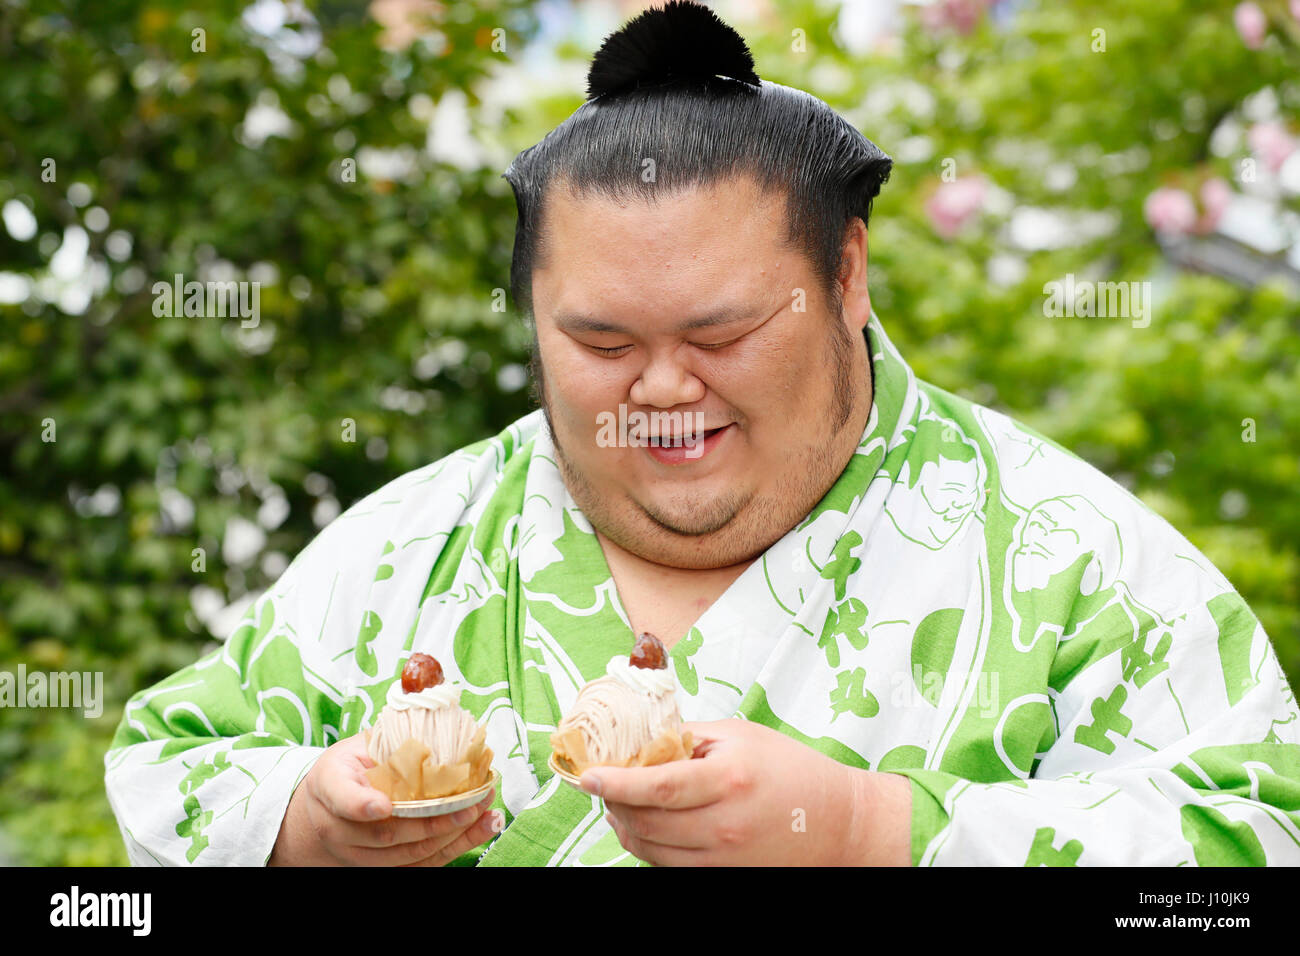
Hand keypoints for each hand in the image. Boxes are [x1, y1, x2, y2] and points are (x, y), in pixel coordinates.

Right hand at [269, 732, 502, 865]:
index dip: (361, 805)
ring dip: (450, 836)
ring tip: (482, 812)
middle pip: (385, 833)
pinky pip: (419, 866)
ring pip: (406, 855)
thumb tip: (428, 699)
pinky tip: (482, 829)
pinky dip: (455, 849)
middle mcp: (339, 829)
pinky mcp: (381, 867)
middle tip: (468, 802)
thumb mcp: (352, 748)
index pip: (342, 798)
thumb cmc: (347, 772)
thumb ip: (384, 736)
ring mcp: (359, 854)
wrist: (320, 816)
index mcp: (329, 787)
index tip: (383, 805)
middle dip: (431, 821)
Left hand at [584, 719, 909, 865]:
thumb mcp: (741, 737)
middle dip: (615, 802)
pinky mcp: (725, 877)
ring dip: (626, 825)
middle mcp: (725, 825)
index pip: (658, 785)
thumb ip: (688, 736)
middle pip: (646, 821)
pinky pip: (669, 867)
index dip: (616, 782)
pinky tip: (649, 824)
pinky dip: (649, 846)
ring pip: (651, 849)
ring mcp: (725, 858)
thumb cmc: (792, 771)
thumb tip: (637, 734)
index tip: (587, 775)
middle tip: (603, 783)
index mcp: (729, 779)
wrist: (839, 823)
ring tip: (622, 802)